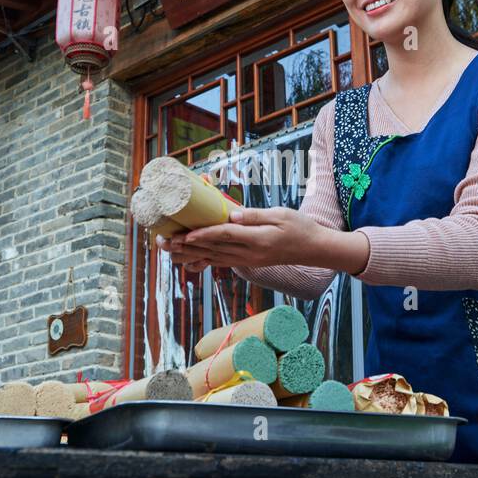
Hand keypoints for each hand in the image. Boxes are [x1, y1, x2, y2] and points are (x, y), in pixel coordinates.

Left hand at [155, 207, 329, 271]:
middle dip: (187, 246)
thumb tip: (232, 214)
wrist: (313, 249)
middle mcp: (249, 255)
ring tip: (169, 251)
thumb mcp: (280, 214)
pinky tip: (190, 260)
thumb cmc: (299, 227)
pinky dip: (204, 260)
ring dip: (190, 254)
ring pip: (213, 258)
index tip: (185, 234)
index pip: (225, 236)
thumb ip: (255, 215)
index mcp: (258, 240)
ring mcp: (248, 261)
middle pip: (213, 249)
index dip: (204, 234)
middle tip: (164, 242)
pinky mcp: (248, 262)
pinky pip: (221, 262)